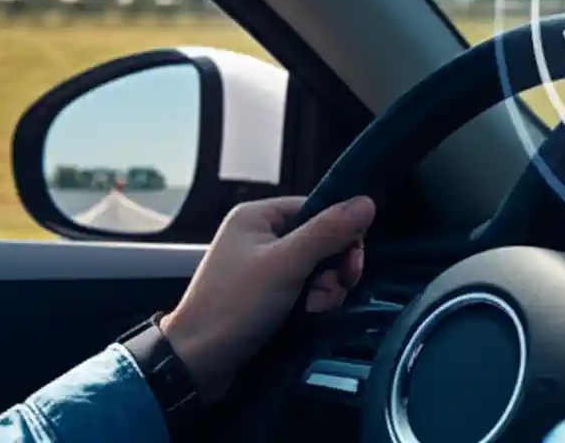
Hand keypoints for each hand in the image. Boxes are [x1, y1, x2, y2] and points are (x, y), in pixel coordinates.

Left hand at [160, 195, 375, 400]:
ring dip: (326, 290)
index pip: (318, 210)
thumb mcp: (286, 264)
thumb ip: (328, 232)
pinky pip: (306, 289)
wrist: (197, 362)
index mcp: (259, 216)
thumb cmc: (235, 305)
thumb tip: (367, 202)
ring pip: (319, 268)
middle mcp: (262, 236)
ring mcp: (264, 267)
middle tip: (332, 292)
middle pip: (322, 241)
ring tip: (313, 309)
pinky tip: (307, 316)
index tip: (350, 264)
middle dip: (334, 269)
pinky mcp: (268, 294)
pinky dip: (313, 302)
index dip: (341, 235)